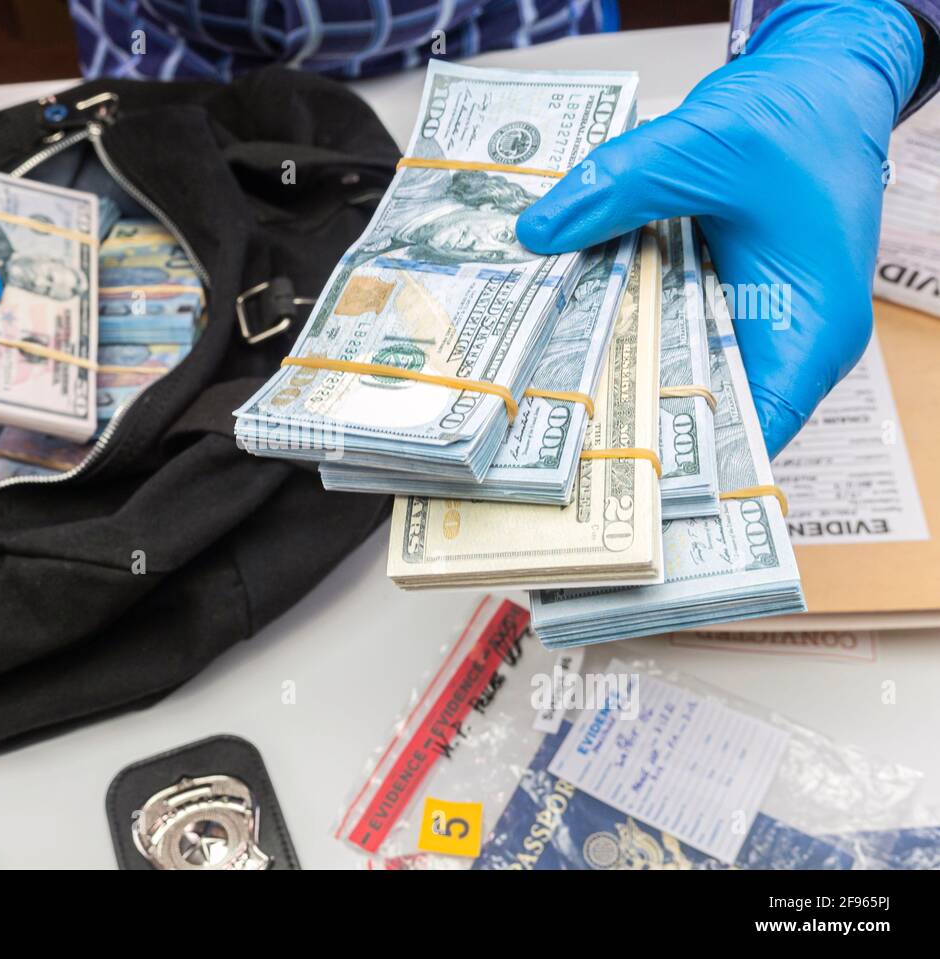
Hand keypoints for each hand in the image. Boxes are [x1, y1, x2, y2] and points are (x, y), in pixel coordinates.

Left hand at [517, 0, 922, 455]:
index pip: (748, 440)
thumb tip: (539, 232)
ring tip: (537, 401)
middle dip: (627, 428)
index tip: (601, 475)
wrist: (818, 85)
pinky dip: (622, 338)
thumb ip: (621, 185)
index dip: (679, 469)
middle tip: (542, 440)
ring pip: (677, 383)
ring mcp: (748, 331)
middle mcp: (782, 347)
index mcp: (807, 334)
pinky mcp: (716, 309)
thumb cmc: (797, 121)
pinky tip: (564, 341)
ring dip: (616, 384)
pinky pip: (665, 341)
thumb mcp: (705, 144)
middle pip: (702, 420)